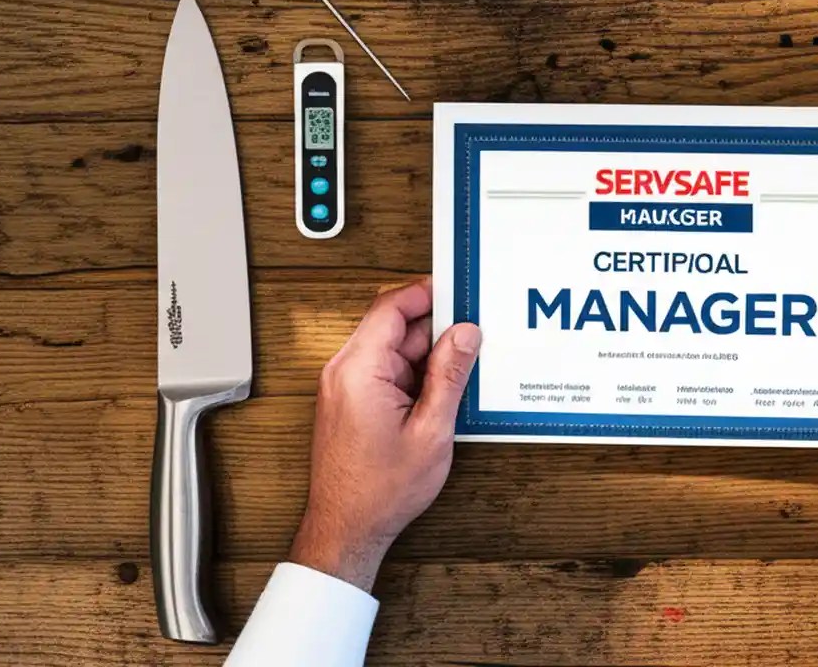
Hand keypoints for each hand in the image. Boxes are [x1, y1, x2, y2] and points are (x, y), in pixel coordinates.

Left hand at [289, 279, 481, 590]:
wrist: (347, 527)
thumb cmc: (379, 490)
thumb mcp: (431, 430)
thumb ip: (449, 375)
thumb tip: (465, 334)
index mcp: (359, 371)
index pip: (391, 307)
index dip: (427, 292)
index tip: (457, 290)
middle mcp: (344, 371)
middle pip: (394, 325)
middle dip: (436, 327)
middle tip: (473, 334)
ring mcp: (345, 385)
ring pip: (393, 348)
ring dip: (427, 354)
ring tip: (461, 371)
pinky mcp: (351, 399)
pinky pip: (386, 369)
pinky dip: (415, 373)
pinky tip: (441, 390)